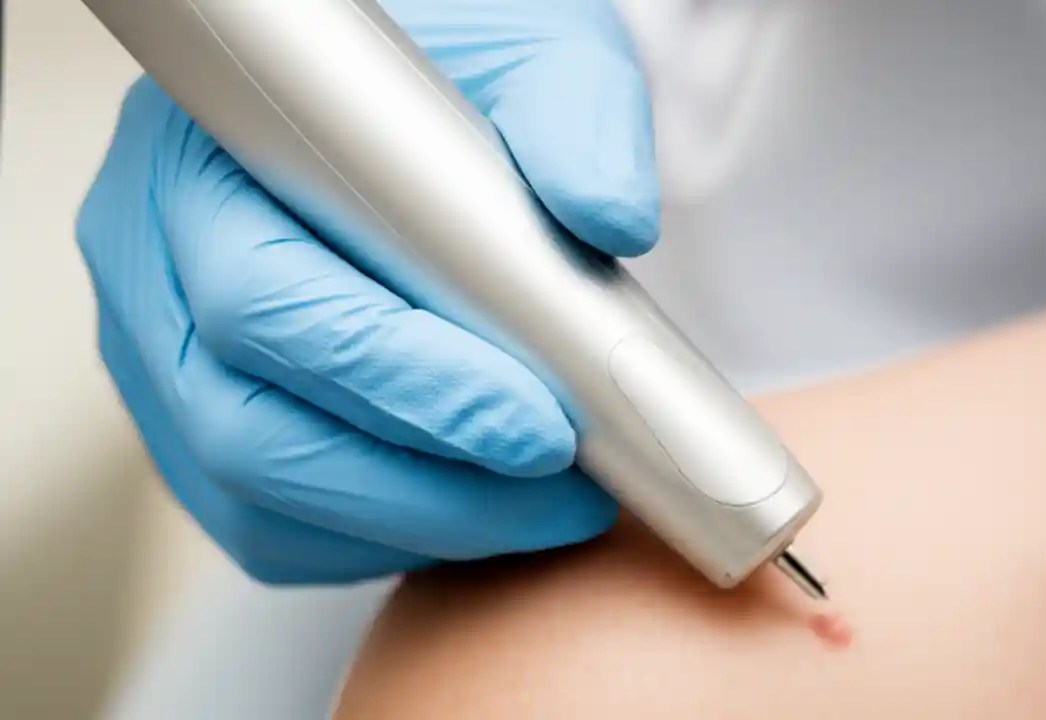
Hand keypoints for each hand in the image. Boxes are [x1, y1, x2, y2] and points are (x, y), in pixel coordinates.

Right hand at [76, 0, 657, 582]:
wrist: (410, 124)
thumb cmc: (450, 75)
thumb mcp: (528, 54)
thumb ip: (574, 116)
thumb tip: (608, 216)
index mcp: (200, 159)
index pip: (269, 297)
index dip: (402, 381)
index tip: (537, 424)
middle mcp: (158, 266)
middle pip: (249, 429)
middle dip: (427, 483)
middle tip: (566, 490)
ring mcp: (167, 361)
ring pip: (260, 499)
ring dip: (421, 524)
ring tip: (548, 504)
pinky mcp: (201, 429)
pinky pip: (271, 530)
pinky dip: (383, 539)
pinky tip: (476, 508)